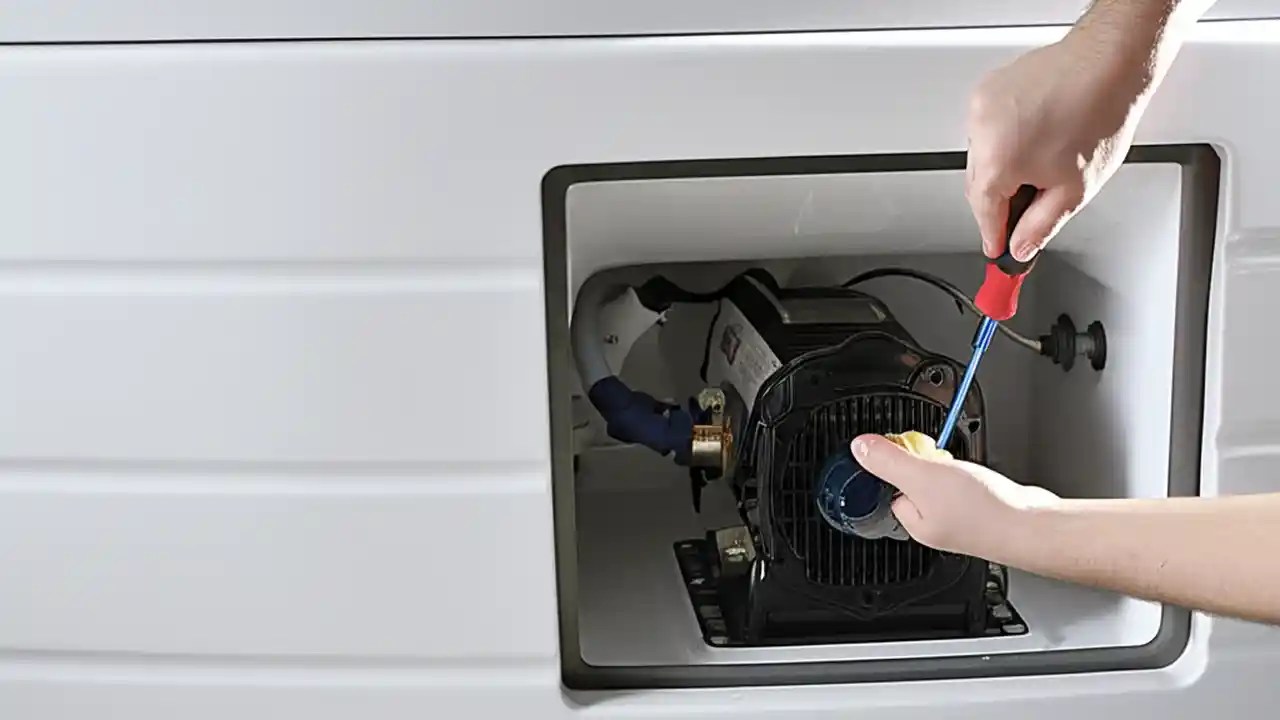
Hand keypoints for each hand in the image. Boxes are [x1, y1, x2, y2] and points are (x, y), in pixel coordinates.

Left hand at [851, 434, 1058, 559]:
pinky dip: (969, 473)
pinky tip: (978, 477)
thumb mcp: (923, 476)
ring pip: (940, 480)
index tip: (903, 447)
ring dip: (947, 466)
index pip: (886, 487)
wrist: (1035, 525)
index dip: (893, 462)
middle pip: (913, 480)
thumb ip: (888, 460)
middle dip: (925, 462)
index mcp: (913, 522)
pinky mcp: (981, 509)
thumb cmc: (983, 513)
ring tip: (960, 471)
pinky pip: (963, 483)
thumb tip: (859, 448)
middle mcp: (934, 524)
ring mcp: (959, 518)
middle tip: (937, 459)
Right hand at [965, 30, 1154, 261]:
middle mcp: (981, 133)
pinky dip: (1004, 140)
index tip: (998, 249)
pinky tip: (1036, 135)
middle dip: (1001, 201)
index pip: (983, 213)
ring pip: (982, 157)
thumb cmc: (1099, 113)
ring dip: (1003, 168)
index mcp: (997, 162)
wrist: (1109, 62)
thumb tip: (1020, 246)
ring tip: (1044, 159)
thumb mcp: (1074, 190)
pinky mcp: (986, 91)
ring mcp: (981, 108)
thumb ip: (1040, 226)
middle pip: (979, 185)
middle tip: (1029, 208)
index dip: (994, 236)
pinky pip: (986, 130)